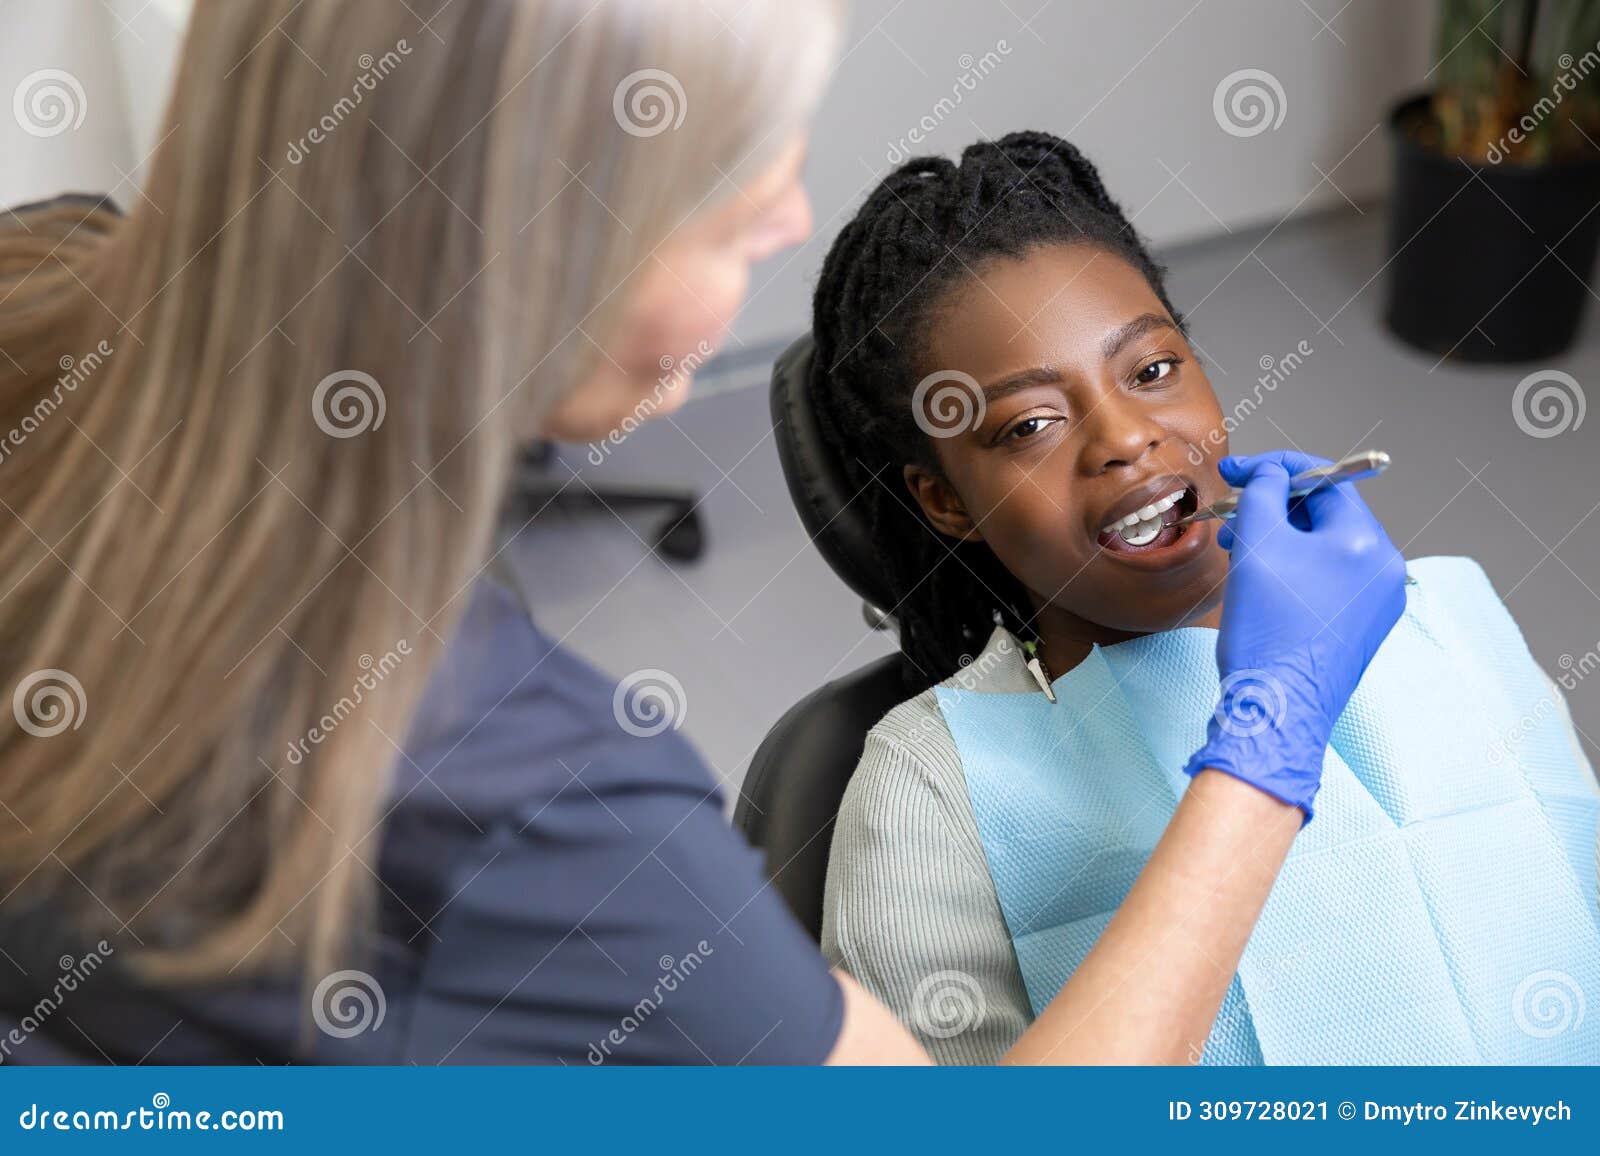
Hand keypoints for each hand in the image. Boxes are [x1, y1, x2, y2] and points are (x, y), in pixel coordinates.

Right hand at [1182, 450, 1407, 819]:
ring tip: (1238, 549)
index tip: (1237, 470)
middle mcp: (1383, 570)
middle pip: (1325, 514)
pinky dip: (1293, 568)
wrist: (1276, 711)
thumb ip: (1264, 493)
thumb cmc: (1267, 634)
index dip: (1275, 468)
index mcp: (1367, 543)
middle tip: (1232, 514)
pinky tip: (1260, 580)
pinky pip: (1328, 579)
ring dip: (1279, 538)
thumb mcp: (1257, 546)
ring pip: (1324, 547)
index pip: (1324, 480)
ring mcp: (1377, 602)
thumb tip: (1271, 473)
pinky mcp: (1362, 627)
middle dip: (1273, 507)